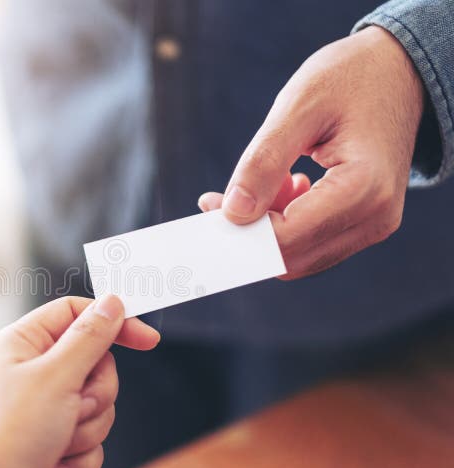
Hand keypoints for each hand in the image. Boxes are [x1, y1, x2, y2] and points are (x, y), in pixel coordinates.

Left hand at [0, 295, 159, 467]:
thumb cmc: (10, 433)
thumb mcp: (57, 376)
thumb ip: (89, 337)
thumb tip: (111, 303)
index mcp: (23, 343)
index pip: (75, 313)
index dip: (112, 323)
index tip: (146, 341)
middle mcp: (32, 371)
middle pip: (94, 363)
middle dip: (95, 392)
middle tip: (76, 405)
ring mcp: (43, 407)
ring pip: (97, 404)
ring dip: (88, 427)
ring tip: (60, 440)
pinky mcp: (53, 440)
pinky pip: (91, 438)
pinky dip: (80, 455)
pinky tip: (55, 465)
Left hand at [198, 26, 424, 278]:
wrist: (398, 70)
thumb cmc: (350, 78)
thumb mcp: (298, 107)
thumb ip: (264, 161)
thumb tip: (233, 213)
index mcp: (364, 187)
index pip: (287, 236)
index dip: (240, 229)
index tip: (208, 204)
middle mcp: (375, 216)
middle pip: (292, 258)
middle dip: (248, 235)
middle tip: (218, 199)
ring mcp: (374, 225)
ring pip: (300, 257)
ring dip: (266, 230)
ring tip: (261, 182)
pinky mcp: (365, 223)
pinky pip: (314, 244)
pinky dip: (286, 226)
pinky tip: (283, 187)